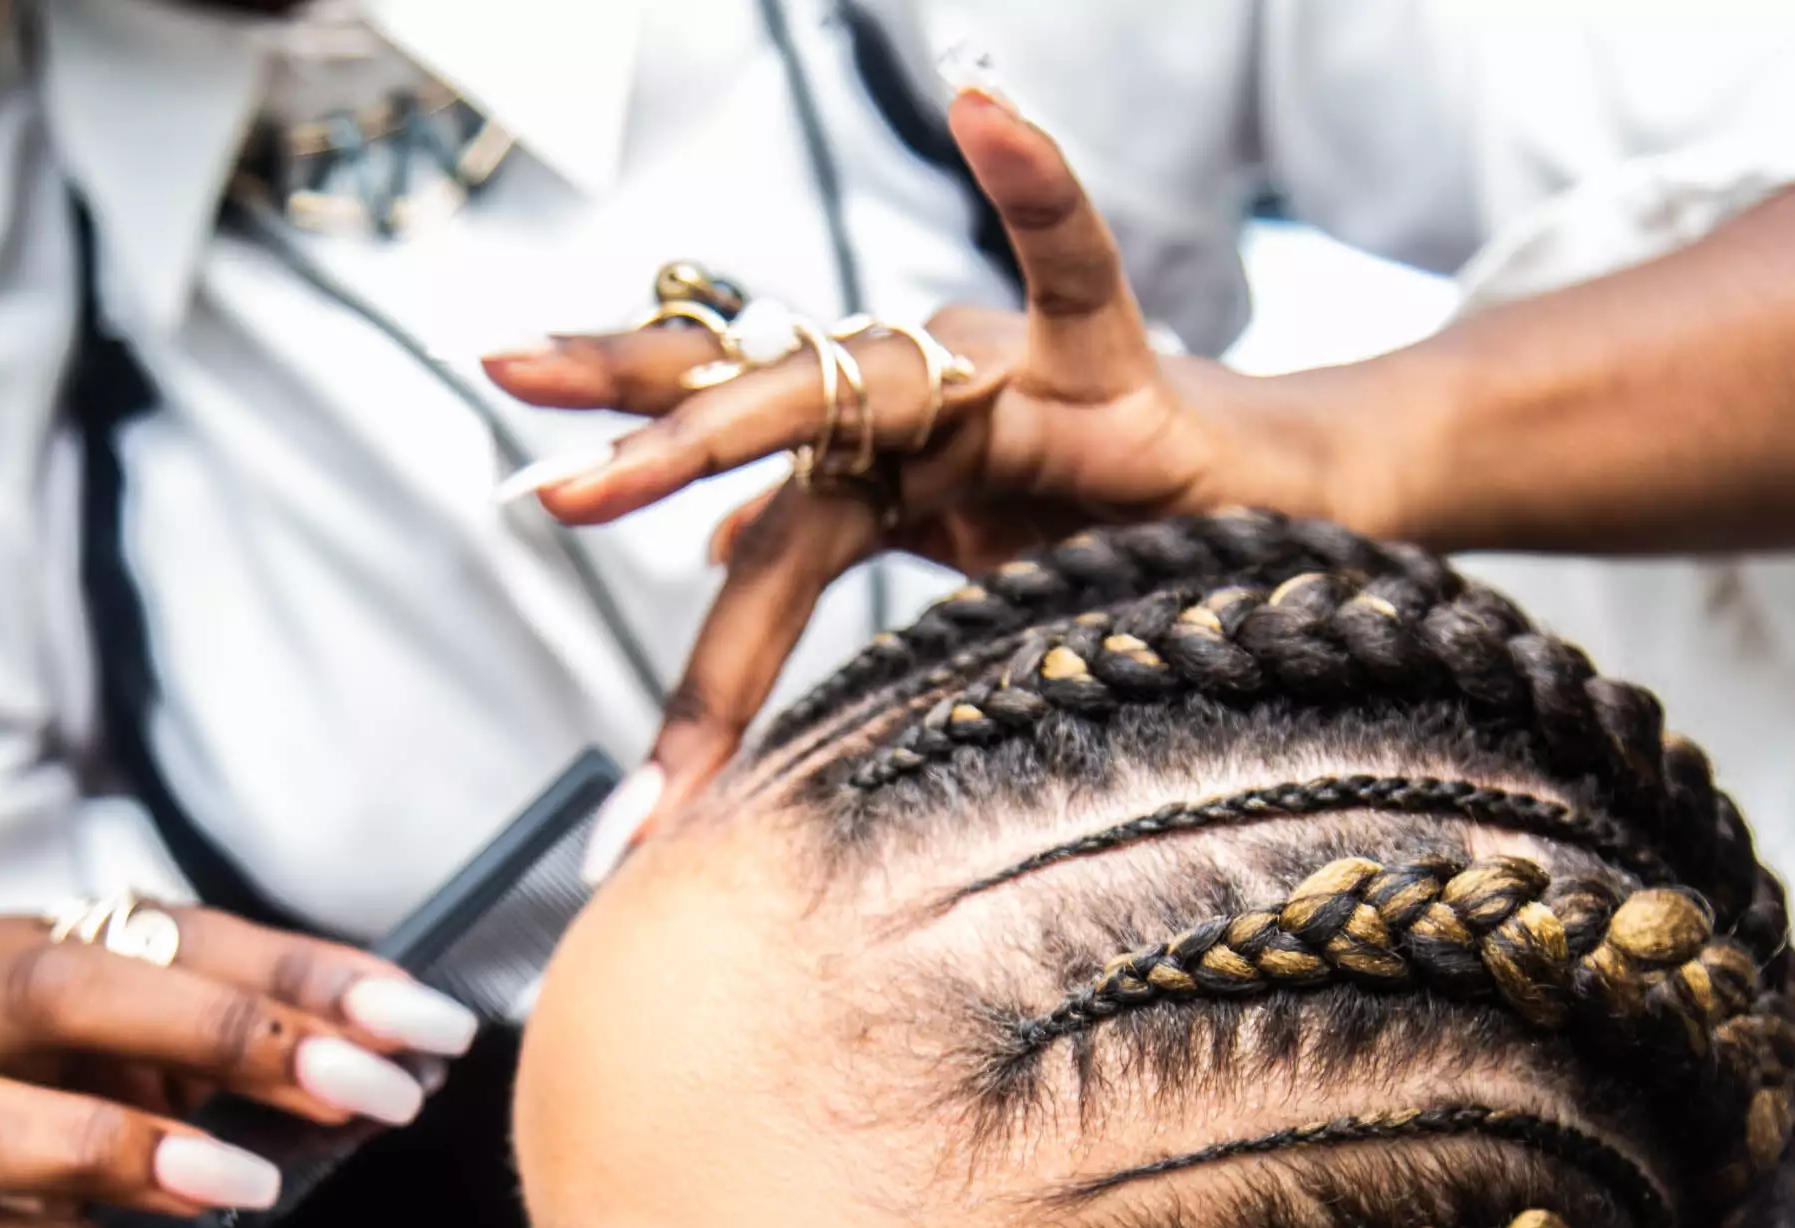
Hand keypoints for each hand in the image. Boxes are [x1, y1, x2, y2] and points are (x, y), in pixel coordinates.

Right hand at [0, 905, 477, 1227]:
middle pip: (65, 990)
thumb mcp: (193, 1073)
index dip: (295, 972)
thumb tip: (411, 1048)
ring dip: (134, 1148)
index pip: (165, 932)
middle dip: (225, 1032)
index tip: (412, 1020)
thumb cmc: (111, 1132)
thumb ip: (279, 1047)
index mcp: (23, 942)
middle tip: (358, 1088)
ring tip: (254, 1185)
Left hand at [483, 85, 1378, 829]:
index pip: (730, 455)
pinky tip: (987, 105)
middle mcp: (917, 391)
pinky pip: (1074, 255)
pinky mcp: (1113, 360)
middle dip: (645, 451)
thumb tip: (717, 554)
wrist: (1266, 513)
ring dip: (738, 423)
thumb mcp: (955, 551)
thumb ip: (841, 548)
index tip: (528, 492)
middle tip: (544, 492)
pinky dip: (1036, 178)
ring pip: (863, 387)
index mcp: (874, 448)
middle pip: (760, 412)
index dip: (633, 465)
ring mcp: (1005, 373)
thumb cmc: (1108, 528)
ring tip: (627, 462)